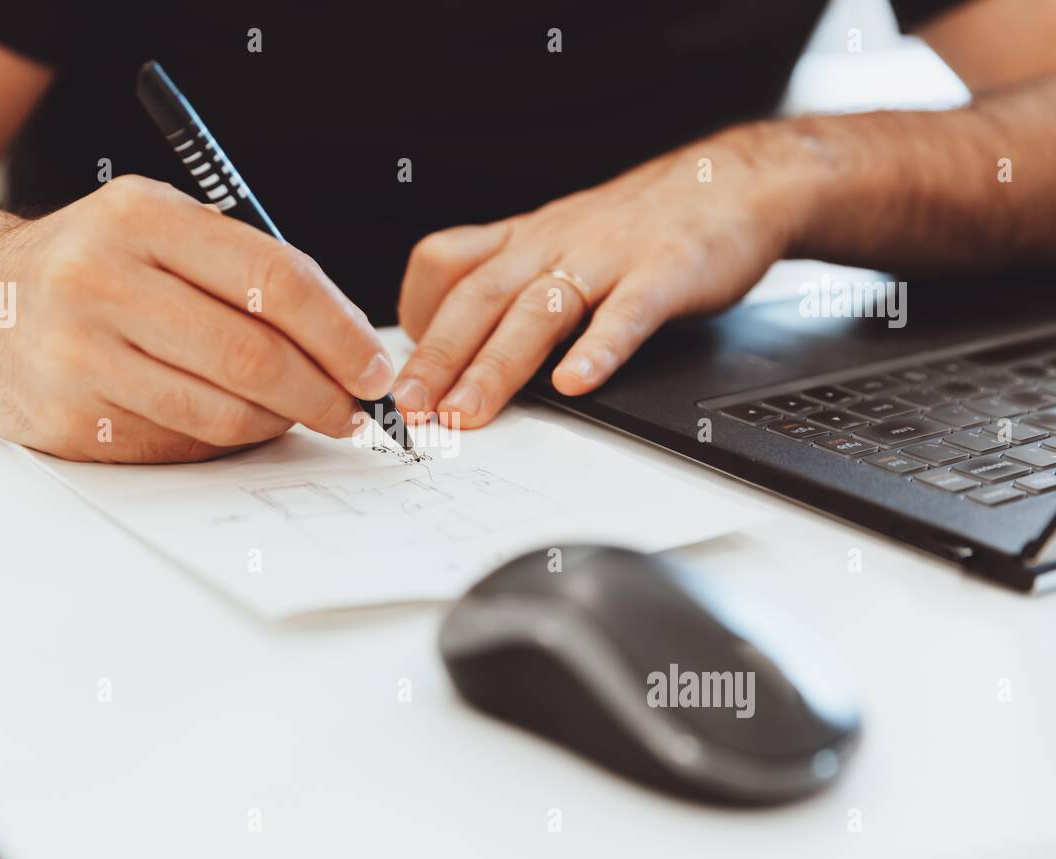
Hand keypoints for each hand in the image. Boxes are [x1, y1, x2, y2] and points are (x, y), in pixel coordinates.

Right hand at [0, 175, 395, 461]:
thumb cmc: (91, 263)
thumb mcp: (158, 227)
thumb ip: (242, 268)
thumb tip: (345, 341)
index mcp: (141, 217)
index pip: (272, 279)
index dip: (339, 334)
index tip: (375, 370)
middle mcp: (102, 280)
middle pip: (253, 356)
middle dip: (324, 394)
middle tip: (354, 413)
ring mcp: (77, 355)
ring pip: (220, 412)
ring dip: (279, 424)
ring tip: (298, 416)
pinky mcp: (66, 418)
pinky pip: (178, 445)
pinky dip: (223, 442)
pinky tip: (232, 425)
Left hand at [394, 123, 818, 426]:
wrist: (729, 181)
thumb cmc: (637, 225)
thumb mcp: (558, 243)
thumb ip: (512, 286)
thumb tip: (458, 351)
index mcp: (522, 239)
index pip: (444, 266)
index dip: (415, 318)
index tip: (395, 374)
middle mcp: (552, 243)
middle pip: (478, 299)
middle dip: (437, 358)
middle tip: (408, 410)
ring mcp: (607, 256)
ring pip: (538, 311)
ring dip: (497, 365)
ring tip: (468, 412)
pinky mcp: (665, 271)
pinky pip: (627, 312)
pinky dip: (599, 349)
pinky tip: (577, 384)